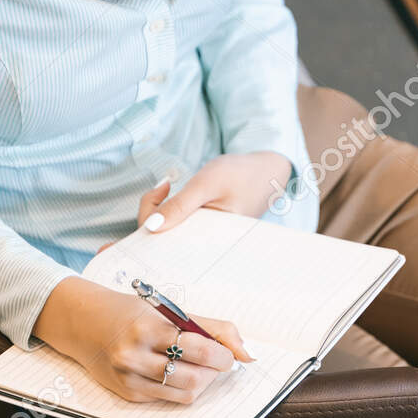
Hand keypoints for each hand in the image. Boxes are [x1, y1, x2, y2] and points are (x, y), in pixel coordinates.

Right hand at [32, 277, 253, 406]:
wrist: (83, 323)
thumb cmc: (132, 313)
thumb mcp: (170, 310)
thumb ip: (213, 328)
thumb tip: (247, 355)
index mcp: (149, 328)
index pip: (201, 350)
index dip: (223, 356)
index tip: (227, 355)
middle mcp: (135, 356)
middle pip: (195, 378)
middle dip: (214, 372)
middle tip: (215, 361)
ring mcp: (129, 378)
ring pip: (185, 394)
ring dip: (201, 383)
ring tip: (198, 367)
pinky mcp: (127, 394)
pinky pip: (168, 399)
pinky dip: (180, 388)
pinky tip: (174, 372)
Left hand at [136, 153, 292, 234]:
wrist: (267, 171)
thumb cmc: (241, 176)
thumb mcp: (206, 185)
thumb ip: (179, 206)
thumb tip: (150, 227)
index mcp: (210, 244)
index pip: (166, 245)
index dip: (151, 222)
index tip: (160, 190)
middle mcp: (206, 246)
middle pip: (164, 242)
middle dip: (154, 216)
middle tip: (163, 187)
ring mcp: (205, 239)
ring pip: (170, 233)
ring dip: (162, 212)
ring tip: (167, 189)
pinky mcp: (204, 231)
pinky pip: (180, 227)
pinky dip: (171, 211)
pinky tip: (172, 194)